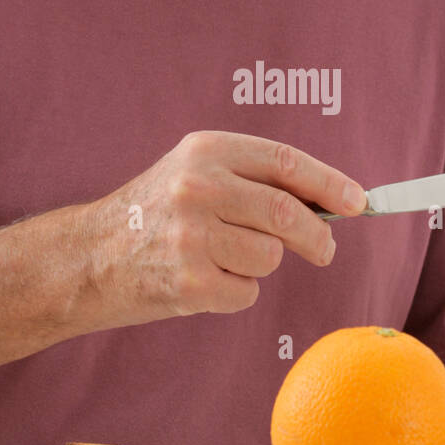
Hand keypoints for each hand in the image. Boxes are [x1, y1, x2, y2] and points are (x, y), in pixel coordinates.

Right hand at [76, 130, 366, 328]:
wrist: (88, 256)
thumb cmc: (153, 214)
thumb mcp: (193, 171)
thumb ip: (253, 178)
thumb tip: (331, 201)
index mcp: (205, 150)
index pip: (285, 162)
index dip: (329, 183)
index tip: (357, 201)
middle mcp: (198, 187)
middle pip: (288, 214)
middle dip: (318, 237)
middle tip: (325, 249)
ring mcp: (191, 236)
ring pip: (270, 256)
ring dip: (262, 265)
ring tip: (225, 259)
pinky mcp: (188, 282)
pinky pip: (246, 293)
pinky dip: (236, 293)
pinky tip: (204, 281)